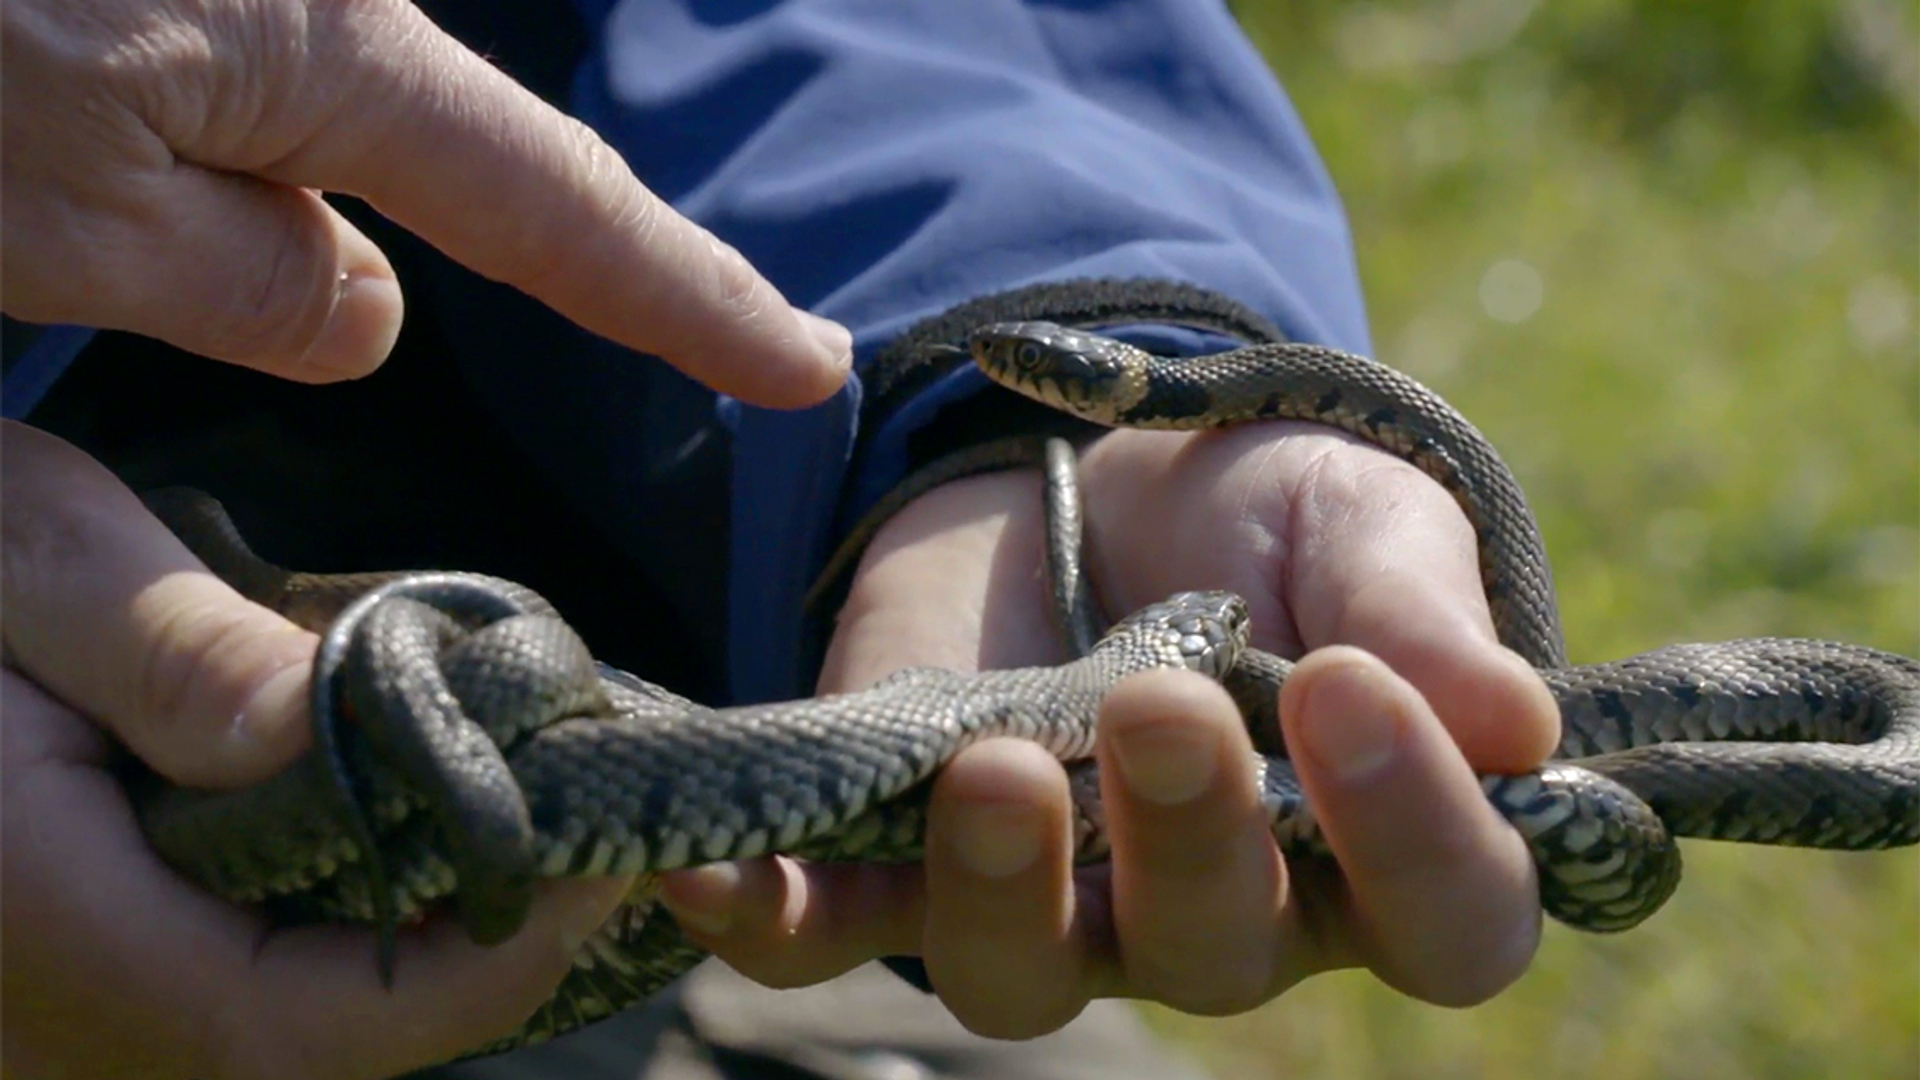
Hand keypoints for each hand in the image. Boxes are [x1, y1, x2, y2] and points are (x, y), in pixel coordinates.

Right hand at [0, 423, 634, 1078]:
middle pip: (314, 1047)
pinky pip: (240, 994)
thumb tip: (336, 725)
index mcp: (43, 923)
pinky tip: (395, 838)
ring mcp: (59, 1019)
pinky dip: (341, 932)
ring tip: (516, 826)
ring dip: (415, 949)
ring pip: (282, 1030)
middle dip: (472, 960)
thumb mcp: (20, 556)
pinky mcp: (81, 982)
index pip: (288, 1026)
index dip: (471, 970)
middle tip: (585, 835)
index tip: (593, 863)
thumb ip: (170, 653)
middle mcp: (51, 1018)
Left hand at [1, 0, 849, 402]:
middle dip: (328, 260)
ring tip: (10, 183)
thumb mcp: (48, 206)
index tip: (805, 368)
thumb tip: (356, 308)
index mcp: (313, 45)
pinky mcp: (142, 5)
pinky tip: (24, 137)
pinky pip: (185, 99)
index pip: (558, 214)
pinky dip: (113, 159)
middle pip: (402, 174)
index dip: (691, 304)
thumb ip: (245, 281)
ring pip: (262, 143)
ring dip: (158, 208)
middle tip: (131, 259)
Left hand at [659, 422, 1562, 1034]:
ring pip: (1026, 977)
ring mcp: (1051, 902)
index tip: (1350, 693)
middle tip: (1159, 706)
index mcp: (1371, 847)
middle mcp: (1216, 911)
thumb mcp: (1355, 519)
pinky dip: (769, 913)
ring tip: (996, 771)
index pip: (1444, 920)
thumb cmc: (1266, 514)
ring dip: (1005, 890)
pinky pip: (823, 936)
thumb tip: (1512, 726)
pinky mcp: (894, 859)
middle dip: (1192, 840)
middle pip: (1220, 954)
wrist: (1096, 472)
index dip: (1415, 839)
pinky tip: (712, 871)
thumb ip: (1418, 614)